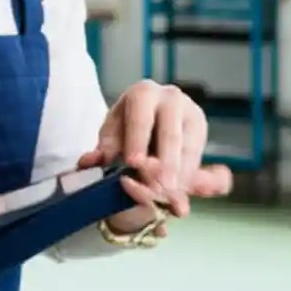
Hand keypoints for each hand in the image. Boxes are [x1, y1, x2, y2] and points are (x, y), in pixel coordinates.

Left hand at [77, 80, 233, 233]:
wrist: (151, 115)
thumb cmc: (125, 126)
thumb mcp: (111, 133)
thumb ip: (102, 149)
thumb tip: (87, 163)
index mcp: (143, 93)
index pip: (140, 120)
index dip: (137, 141)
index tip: (133, 163)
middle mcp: (171, 99)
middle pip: (170, 135)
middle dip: (166, 163)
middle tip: (161, 187)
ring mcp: (191, 114)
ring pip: (189, 150)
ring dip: (180, 177)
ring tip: (169, 196)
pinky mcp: (203, 131)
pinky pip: (200, 158)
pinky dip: (192, 179)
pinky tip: (181, 196)